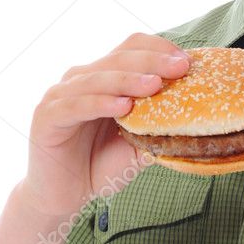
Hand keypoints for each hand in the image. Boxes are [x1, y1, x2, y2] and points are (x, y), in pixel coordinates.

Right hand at [24, 32, 190, 221]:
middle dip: (152, 61)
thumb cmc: (101, 164)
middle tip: (180, 67)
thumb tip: (196, 117)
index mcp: (104, 76)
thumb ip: (158, 126)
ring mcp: (61, 94)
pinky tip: (123, 106)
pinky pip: (77, 105)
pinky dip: (101, 103)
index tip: (187, 61)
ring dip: (128, 80)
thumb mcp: (138, 143)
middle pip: (119, 58)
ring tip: (155, 85)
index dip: (159, 49)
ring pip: (98, 78)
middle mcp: (82, 78)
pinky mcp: (47, 116)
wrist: (64, 196)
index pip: (132, 47)